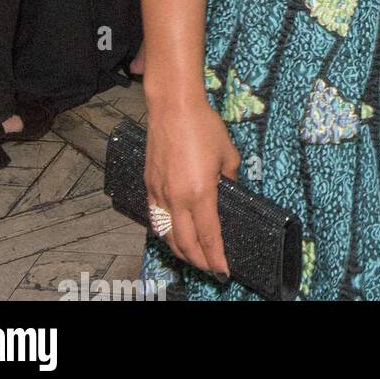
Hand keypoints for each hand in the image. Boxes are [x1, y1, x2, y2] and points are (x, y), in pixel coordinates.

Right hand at [144, 101, 238, 280]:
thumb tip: (228, 189)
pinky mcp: (150, 185)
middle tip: (211, 269)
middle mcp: (177, 199)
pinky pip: (157, 218)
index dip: (216, 257)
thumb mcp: (227, 153)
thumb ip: (229, 177)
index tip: (223, 271)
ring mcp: (160, 194)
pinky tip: (174, 233)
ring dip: (181, 251)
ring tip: (194, 257)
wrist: (173, 108)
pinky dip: (166, 233)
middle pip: (186, 244)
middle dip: (199, 261)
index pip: (208, 237)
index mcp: (200, 194)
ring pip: (168, 235)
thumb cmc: (204, 126)